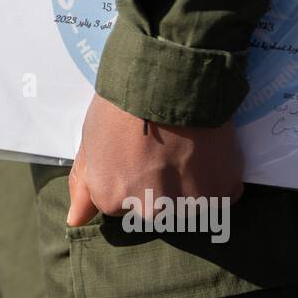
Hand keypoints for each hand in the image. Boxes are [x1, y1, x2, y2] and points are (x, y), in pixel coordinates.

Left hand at [67, 93, 243, 226]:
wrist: (170, 77)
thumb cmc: (123, 105)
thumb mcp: (91, 140)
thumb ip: (83, 184)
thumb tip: (75, 220)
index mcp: (113, 199)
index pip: (120, 203)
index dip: (128, 176)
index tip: (136, 152)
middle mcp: (150, 210)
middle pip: (155, 207)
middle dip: (158, 185)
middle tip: (162, 150)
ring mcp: (188, 204)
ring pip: (188, 205)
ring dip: (189, 186)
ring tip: (186, 150)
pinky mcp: (223, 192)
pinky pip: (221, 195)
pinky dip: (217, 179)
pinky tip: (208, 153)